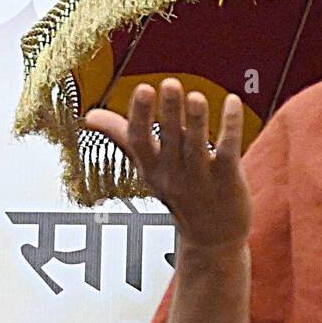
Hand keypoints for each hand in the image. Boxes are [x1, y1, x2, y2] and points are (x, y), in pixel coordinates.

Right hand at [81, 80, 250, 251]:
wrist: (213, 239)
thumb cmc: (179, 193)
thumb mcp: (148, 167)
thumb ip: (122, 136)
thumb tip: (89, 115)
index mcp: (152, 168)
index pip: (140, 142)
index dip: (140, 116)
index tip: (143, 88)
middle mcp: (173, 174)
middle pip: (170, 140)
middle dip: (169, 112)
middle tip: (170, 83)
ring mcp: (201, 178)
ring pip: (198, 147)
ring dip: (197, 121)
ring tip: (196, 96)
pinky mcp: (228, 179)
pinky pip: (228, 151)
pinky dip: (230, 126)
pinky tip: (232, 101)